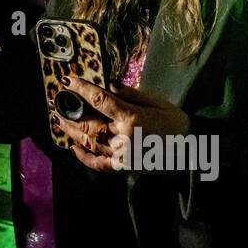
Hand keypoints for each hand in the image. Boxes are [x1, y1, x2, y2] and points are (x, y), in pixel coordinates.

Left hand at [56, 76, 190, 172]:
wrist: (192, 152)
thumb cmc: (176, 123)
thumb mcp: (157, 102)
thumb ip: (131, 94)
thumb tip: (108, 86)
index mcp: (132, 118)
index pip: (99, 101)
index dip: (81, 89)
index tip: (67, 80)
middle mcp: (123, 138)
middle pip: (88, 124)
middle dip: (70, 112)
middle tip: (56, 102)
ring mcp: (121, 155)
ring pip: (89, 143)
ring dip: (71, 131)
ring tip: (58, 120)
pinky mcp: (123, 167)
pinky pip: (98, 164)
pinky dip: (84, 156)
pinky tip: (74, 147)